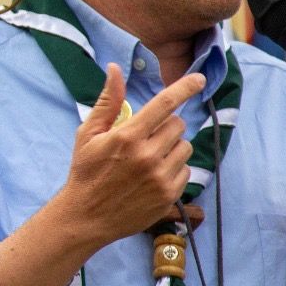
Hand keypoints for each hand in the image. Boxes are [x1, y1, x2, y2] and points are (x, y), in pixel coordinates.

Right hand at [56, 65, 206, 240]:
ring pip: (185, 147)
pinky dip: (174, 169)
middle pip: (178, 125)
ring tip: (151, 157)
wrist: (85, 217)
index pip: (164, 104)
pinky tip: (154, 175)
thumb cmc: (86, 172)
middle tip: (148, 137)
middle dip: (166, 126)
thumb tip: (115, 69)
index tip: (199, 78)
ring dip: (172, 147)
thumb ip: (108, 101)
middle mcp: (147, 155)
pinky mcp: (168, 196)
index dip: (185, 87)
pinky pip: (186, 171)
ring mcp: (160, 177)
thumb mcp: (88, 134)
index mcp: (127, 136)